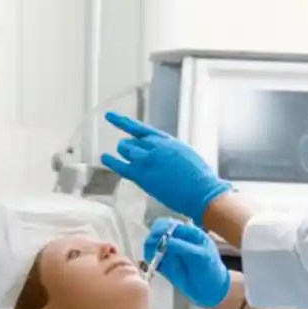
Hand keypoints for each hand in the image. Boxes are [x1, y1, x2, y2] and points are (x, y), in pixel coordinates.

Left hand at [102, 112, 231, 223]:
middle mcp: (155, 146)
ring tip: (131, 161)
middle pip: (130, 141)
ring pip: (125, 149)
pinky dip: (111, 161)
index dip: (122, 122)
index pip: (140, 129)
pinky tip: (104, 157)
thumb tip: (156, 153)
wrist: (203, 192)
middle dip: (128, 147)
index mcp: (167, 141)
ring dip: (124, 153)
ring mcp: (147, 160)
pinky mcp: (142, 175)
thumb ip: (168, 151)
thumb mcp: (185, 155)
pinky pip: (120, 166)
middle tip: (132, 157)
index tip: (109, 116)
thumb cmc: (199, 178)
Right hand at [145, 218, 230, 307]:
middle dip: (153, 238)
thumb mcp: (201, 256)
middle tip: (151, 247)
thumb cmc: (210, 269)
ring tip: (151, 255)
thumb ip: (183, 247)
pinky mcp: (163, 263)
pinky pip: (152, 257)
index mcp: (188, 233)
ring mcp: (169, 251)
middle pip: (158, 232)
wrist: (210, 290)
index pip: (170, 225)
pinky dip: (149, 257)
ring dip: (149, 247)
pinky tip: (152, 261)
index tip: (156, 236)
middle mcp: (176, 239)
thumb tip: (165, 241)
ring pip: (152, 243)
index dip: (161, 228)